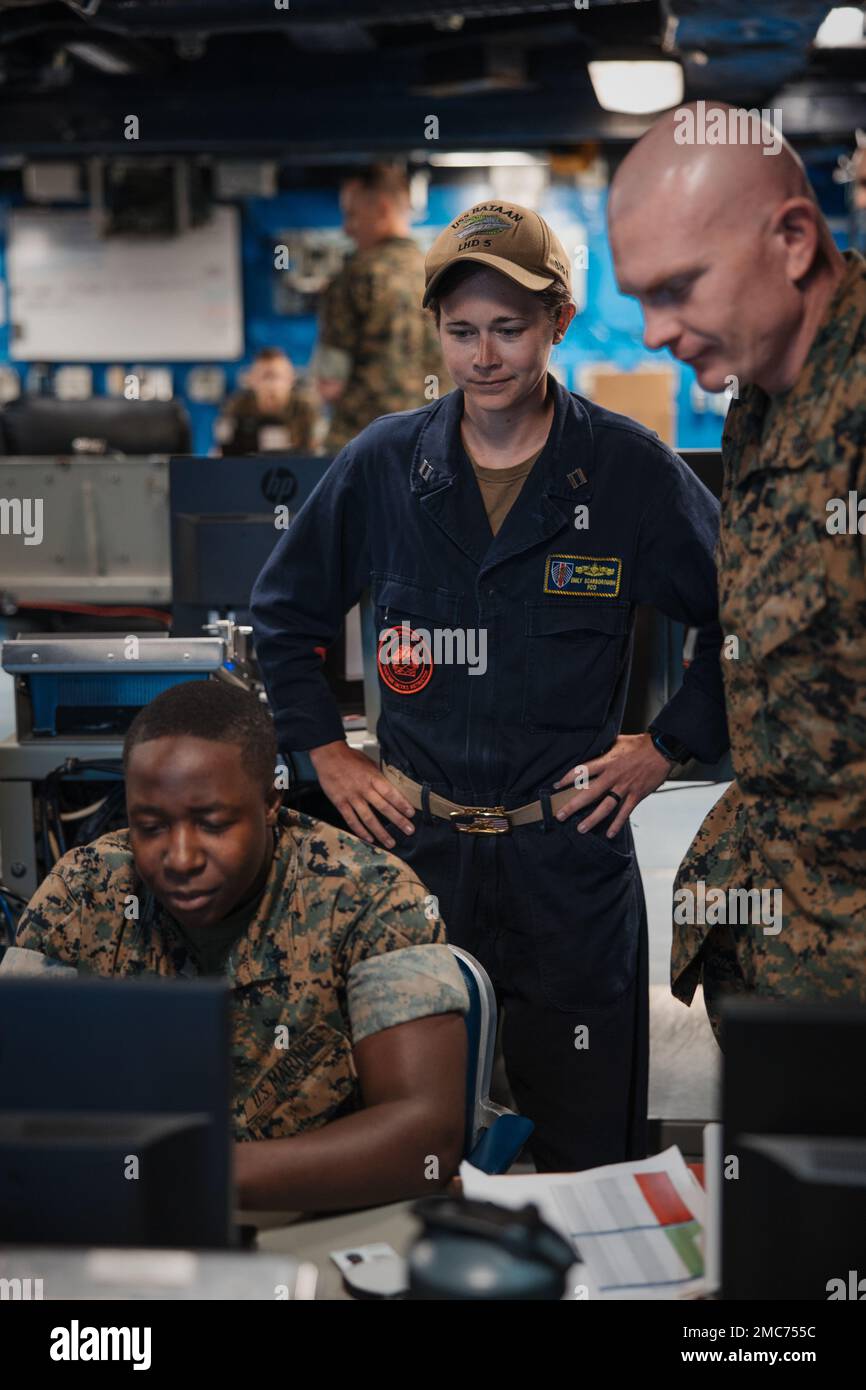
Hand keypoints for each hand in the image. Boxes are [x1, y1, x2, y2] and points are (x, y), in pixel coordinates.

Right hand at [309, 741, 414, 848]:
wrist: (328, 755)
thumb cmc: (349, 757)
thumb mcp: (369, 762)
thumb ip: (379, 776)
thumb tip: (391, 785)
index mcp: (373, 777)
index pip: (391, 793)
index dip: (402, 804)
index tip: (411, 813)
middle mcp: (364, 789)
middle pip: (384, 808)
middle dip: (398, 820)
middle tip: (409, 830)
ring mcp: (352, 797)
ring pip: (368, 818)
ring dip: (381, 832)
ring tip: (390, 842)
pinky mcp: (340, 803)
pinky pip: (351, 820)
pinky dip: (360, 831)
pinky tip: (369, 838)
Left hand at [552, 733, 671, 837]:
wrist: (662, 749)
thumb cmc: (640, 744)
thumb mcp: (617, 741)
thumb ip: (604, 749)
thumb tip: (593, 750)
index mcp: (607, 761)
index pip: (582, 771)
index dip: (567, 779)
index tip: (556, 786)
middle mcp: (613, 776)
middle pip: (589, 793)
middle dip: (573, 805)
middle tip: (560, 816)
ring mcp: (625, 787)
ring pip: (605, 807)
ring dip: (592, 819)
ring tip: (580, 829)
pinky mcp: (636, 795)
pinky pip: (625, 812)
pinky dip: (617, 824)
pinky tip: (609, 834)